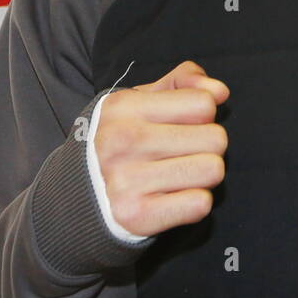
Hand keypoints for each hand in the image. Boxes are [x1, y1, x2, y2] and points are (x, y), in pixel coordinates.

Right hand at [93, 60, 230, 236]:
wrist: (77, 196)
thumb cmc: (121, 140)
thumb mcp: (141, 100)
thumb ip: (183, 82)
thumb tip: (220, 92)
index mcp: (124, 106)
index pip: (204, 104)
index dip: (201, 115)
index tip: (180, 126)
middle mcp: (123, 140)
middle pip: (215, 138)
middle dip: (207, 147)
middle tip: (180, 154)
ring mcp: (127, 180)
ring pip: (213, 170)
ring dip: (202, 176)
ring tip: (176, 175)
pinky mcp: (136, 215)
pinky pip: (200, 204)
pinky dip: (194, 203)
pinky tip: (171, 198)